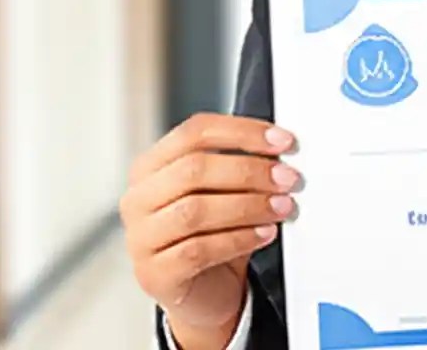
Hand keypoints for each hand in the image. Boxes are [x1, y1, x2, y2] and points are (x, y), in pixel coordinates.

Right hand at [121, 113, 299, 348]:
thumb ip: (243, 168)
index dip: (242, 132)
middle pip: (193, 169)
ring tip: (283, 207)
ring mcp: (140, 238)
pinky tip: (265, 234)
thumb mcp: (225, 194)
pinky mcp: (154, 274)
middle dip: (249, 171)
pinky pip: (198, 250)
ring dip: (248, 205)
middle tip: (288, 178)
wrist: (204, 294)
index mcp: (151, 167)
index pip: (194, 133)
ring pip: (195, 210)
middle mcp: (138, 199)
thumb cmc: (213, 235)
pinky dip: (239, 239)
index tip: (283, 140)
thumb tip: (282, 150)